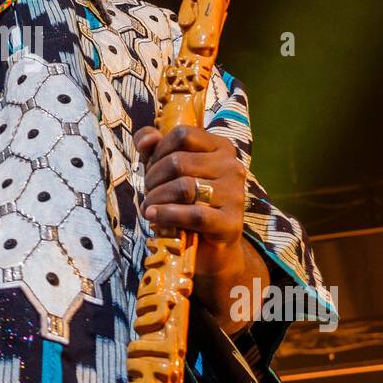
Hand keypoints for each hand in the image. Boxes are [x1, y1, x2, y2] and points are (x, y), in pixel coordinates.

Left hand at [135, 125, 263, 333]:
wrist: (209, 248)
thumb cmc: (186, 201)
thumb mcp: (167, 170)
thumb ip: (154, 148)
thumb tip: (146, 139)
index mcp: (221, 147)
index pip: (182, 134)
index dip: (158, 150)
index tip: (151, 167)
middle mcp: (232, 167)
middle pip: (178, 162)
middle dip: (153, 178)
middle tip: (147, 192)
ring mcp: (235, 195)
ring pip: (184, 187)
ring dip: (156, 198)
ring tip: (149, 207)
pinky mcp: (231, 223)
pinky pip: (194, 215)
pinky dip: (167, 215)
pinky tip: (153, 217)